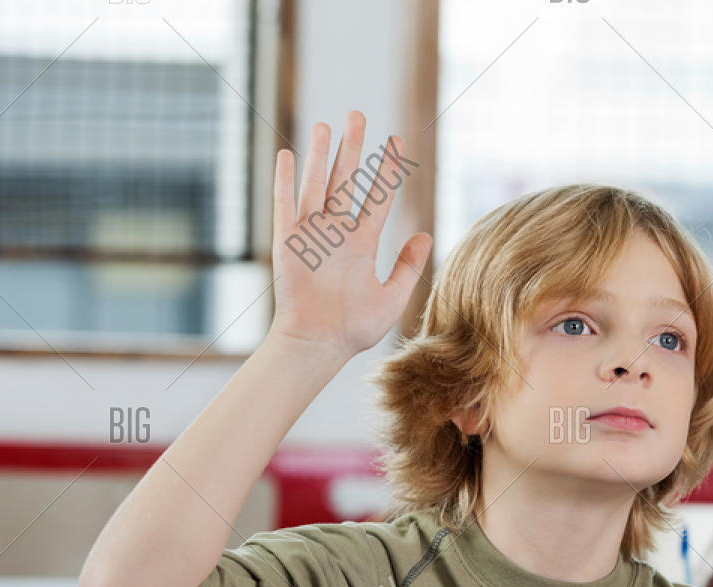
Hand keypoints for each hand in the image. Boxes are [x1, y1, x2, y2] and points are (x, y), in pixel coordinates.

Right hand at [269, 110, 432, 360]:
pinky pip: (286, 205)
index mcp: (363, 243)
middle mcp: (338, 233)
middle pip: (347, 180)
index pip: (378, 196)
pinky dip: (286, 180)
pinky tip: (288, 155)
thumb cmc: (354, 328)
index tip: (398, 141)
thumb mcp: (392, 297)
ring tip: (327, 125)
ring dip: (322, 155)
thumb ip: (408, 266)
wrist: (319, 344)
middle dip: (353, 147)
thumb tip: (426, 235)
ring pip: (318, 185)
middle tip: (358, 115)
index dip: (388, 169)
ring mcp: (312, 235)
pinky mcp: (288, 242)